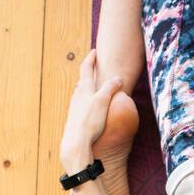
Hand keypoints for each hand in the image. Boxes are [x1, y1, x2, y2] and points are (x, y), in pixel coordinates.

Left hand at [60, 48, 122, 170]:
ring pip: (80, 93)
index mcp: (84, 89)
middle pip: (82, 80)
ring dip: (87, 87)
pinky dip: (87, 100)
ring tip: (93, 87)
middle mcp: (77, 96)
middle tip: (94, 67)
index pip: (86, 68)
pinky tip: (90, 108)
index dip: (91, 59)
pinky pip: (81, 104)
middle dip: (88, 73)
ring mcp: (75, 107)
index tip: (94, 52)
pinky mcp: (75, 118)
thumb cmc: (90, 121)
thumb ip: (110, 88)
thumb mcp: (102, 101)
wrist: (76, 142)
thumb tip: (118, 78)